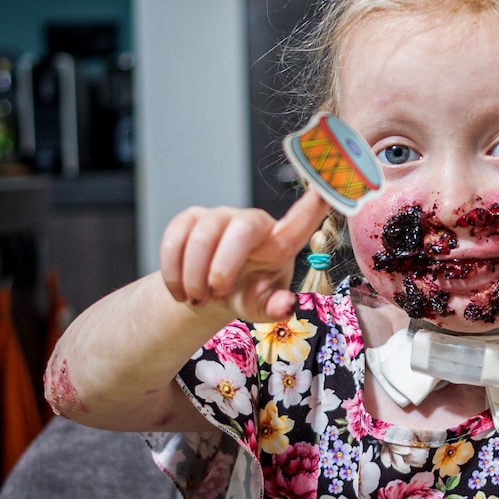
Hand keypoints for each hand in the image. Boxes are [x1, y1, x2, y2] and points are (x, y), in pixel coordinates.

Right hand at [158, 191, 329, 320]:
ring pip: (202, 236)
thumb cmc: (247, 292)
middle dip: (224, 266)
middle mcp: (251, 223)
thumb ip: (275, 308)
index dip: (313, 207)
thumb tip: (287, 306)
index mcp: (279, 242)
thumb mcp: (262, 306)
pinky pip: (175, 238)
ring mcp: (219, 217)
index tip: (326, 191)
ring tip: (197, 299)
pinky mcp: (189, 219)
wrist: (210, 293)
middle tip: (216, 295)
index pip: (300, 222)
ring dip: (194, 275)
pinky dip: (173, 271)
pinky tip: (179, 292)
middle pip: (241, 229)